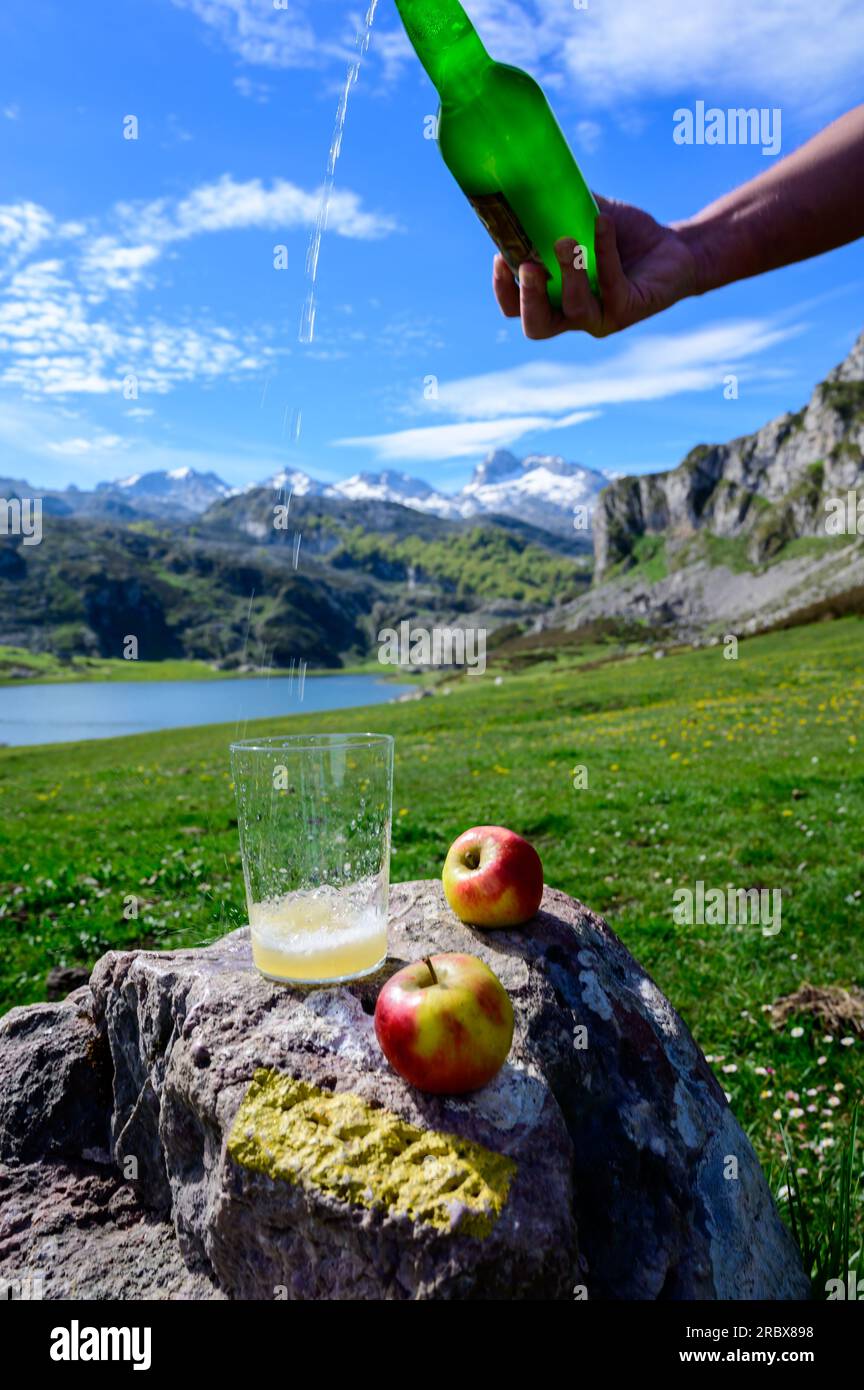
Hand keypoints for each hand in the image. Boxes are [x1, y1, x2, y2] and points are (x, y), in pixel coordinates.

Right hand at [493, 195, 702, 339]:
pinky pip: (611, 284)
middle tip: (528, 266)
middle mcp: (574, 315)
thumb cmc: (623, 236)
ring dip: (568, 273)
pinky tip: (602, 222)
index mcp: (554, 299)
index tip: (500, 256)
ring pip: (575, 308)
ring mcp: (602, 317)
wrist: (674, 249)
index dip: (504, 289)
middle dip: (528, 298)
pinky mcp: (629, 309)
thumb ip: (556, 207)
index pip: (517, 309)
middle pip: (537, 326)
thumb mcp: (584, 218)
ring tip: (565, 240)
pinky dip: (603, 251)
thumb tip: (529, 173)